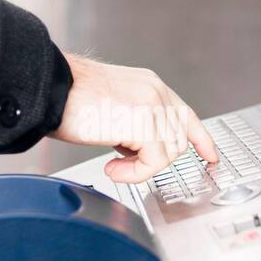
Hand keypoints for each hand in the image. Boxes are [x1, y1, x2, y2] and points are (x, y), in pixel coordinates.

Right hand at [49, 54, 219, 183]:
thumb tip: (135, 149)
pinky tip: (112, 168)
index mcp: (149, 86)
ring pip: (169, 154)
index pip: (186, 115)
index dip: (201, 139)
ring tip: (114, 164)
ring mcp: (152, 106)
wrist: (50, 89)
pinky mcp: (143, 124)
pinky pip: (154, 163)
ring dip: (141, 167)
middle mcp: (155, 92)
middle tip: (122, 162)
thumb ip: (132, 123)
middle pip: (178, 140)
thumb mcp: (111, 107)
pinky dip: (134, 173)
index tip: (210, 156)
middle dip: (155, 159)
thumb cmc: (68, 99)